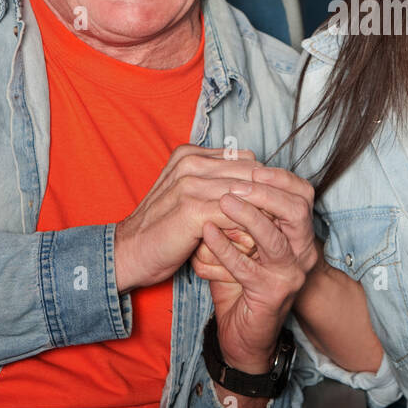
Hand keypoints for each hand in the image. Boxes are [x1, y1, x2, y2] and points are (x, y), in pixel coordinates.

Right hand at [114, 145, 264, 291]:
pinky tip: (253, 242)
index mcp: (190, 155)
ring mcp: (189, 184)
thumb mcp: (188, 194)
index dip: (260, 183)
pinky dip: (247, 228)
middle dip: (266, 197)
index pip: (245, 159)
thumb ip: (215, 181)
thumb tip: (257, 182)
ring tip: (271, 232)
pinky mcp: (191, 210)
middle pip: (250, 172)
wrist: (128, 253)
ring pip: (246, 193)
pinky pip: (234, 215)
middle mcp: (190, 164)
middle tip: (278, 220)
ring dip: (261, 214)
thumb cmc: (162, 228)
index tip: (269, 206)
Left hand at [190, 167, 317, 372]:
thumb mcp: (246, 240)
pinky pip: (247, 268)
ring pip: (274, 238)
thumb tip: (227, 172)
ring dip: (248, 216)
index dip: (279, 178)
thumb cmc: (242, 281)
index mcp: (299, 234)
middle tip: (237, 183)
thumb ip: (245, 212)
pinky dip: (225, 249)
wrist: (246, 334)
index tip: (251, 165)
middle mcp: (302, 252)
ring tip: (224, 201)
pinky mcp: (273, 294)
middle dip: (266, 192)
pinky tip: (208, 234)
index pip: (302, 195)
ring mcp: (290, 274)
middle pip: (296, 210)